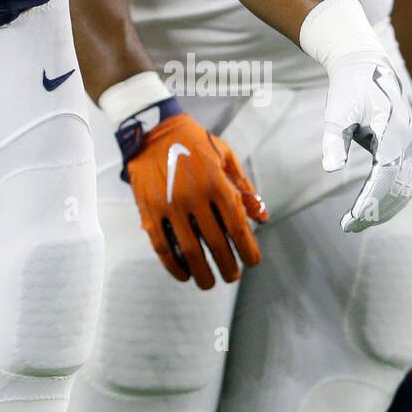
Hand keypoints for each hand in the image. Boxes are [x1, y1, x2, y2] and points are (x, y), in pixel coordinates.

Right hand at [126, 113, 267, 289]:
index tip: (253, 262)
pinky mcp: (149, 210)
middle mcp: (194, 196)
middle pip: (216, 245)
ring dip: (202, 274)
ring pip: (190, 252)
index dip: (248, 251)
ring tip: (208, 282)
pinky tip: (183, 274)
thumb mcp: (225, 155)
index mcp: (216, 183)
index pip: (238, 228)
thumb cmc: (193, 141)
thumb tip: (262, 218)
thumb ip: (244, 188)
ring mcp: (169, 205)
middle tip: (232, 276)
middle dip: (228, 267)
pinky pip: (163, 246)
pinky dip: (174, 266)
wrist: (151, 129)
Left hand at [321, 54, 411, 231]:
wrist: (365, 67)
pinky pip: (401, 180)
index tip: (352, 219)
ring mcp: (408, 147)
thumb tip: (331, 169)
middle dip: (375, 211)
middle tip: (349, 226)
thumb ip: (334, 139)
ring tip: (355, 223)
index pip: (385, 175)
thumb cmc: (348, 89)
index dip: (370, 199)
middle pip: (398, 187)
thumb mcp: (337, 111)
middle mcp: (407, 142)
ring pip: (403, 188)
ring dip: (383, 209)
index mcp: (393, 132)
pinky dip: (388, 198)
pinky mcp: (403, 149)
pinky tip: (368, 209)